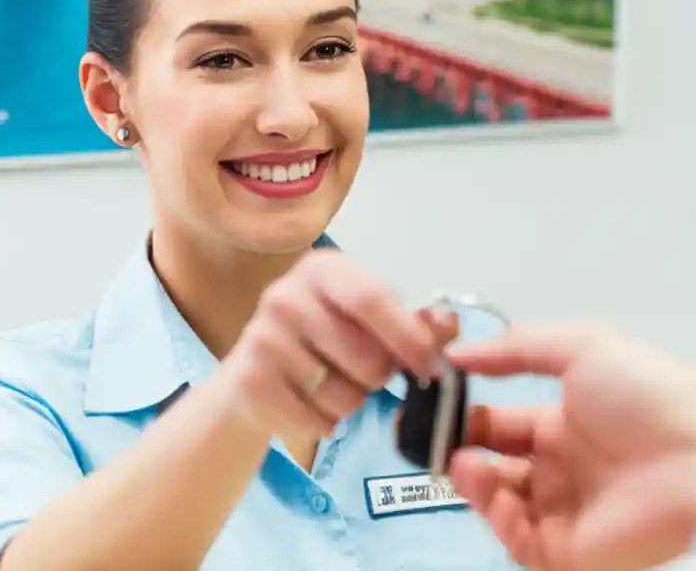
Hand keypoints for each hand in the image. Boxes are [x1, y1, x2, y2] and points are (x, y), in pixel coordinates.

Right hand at [219, 250, 454, 442]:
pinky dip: (325, 424)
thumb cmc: (323, 342)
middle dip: (380, 378)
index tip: (433, 368)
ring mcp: (262, 339)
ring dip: (352, 404)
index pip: (373, 299)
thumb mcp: (367, 321)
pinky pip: (317, 422)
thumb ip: (415, 323)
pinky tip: (308, 405)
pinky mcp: (248, 384)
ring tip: (331, 386)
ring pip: (344, 396)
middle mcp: (286, 296)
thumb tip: (447, 324)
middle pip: (365, 356)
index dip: (410, 338)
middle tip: (365, 373)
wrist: (252, 378)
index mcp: (323, 270)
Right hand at [448, 325, 695, 570]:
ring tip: (462, 460)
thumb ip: (516, 349)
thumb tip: (459, 352)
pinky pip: (519, 539)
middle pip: (495, 466)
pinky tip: (488, 483)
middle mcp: (564, 467)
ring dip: (473, 481)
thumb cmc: (651, 395)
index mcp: (567, 421)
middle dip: (459, 451)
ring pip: (501, 504)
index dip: (468, 416)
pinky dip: (496, 515)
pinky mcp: (571, 551)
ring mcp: (567, 511)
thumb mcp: (582, 347)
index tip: (434, 403)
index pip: (502, 424)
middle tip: (428, 438)